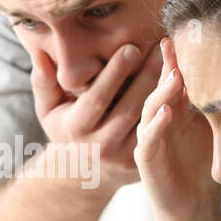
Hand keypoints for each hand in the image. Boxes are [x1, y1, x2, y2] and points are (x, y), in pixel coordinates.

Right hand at [29, 40, 162, 190]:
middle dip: (145, 78)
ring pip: (146, 122)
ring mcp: (121, 156)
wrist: (83, 173)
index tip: (130, 47)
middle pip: (127, 108)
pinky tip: (181, 92)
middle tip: (161, 50)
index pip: (97, 97)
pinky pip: (157, 134)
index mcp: (76, 128)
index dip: (114, 73)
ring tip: (176, 67)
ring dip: (163, 94)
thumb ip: (43, 81)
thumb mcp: (49, 109)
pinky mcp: (139, 162)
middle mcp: (99, 145)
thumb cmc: (66, 129)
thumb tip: (39, 53)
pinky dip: (170, 113)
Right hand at [134, 38, 220, 220]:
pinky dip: (155, 125)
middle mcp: (160, 120)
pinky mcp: (145, 160)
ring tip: (174, 77)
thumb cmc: (204, 167)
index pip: (175, 79)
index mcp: (176, 110)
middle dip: (167, 67)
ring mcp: (151, 139)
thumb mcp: (217, 130)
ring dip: (162, 92)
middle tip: (174, 46)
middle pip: (160, 87)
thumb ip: (220, 105)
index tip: (186, 35)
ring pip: (151, 108)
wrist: (194, 206)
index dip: (178, 59)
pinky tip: (166, 112)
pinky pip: (147, 140)